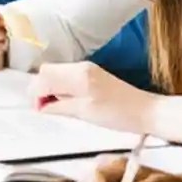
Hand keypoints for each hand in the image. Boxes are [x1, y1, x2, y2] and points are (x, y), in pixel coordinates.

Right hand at [31, 62, 158, 132]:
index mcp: (78, 76)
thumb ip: (59, 107)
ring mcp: (86, 69)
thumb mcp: (84, 113)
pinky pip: (66, 75)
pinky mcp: (92, 74)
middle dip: (40, 88)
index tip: (38, 109)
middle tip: (44, 108)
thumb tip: (41, 106)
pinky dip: (61, 86)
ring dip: (50, 87)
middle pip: (47, 71)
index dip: (36, 94)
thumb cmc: (118, 114)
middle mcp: (80, 67)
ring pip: (56, 72)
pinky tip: (67, 100)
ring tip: (56, 106)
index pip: (44, 78)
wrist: (146, 110)